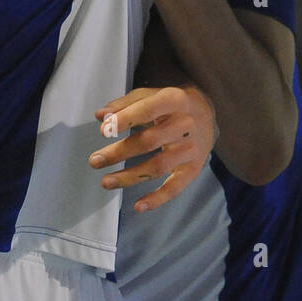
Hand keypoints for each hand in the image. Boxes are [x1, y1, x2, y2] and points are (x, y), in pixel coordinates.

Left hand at [89, 85, 216, 211]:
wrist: (206, 112)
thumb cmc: (171, 103)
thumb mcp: (151, 94)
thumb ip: (125, 104)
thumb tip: (100, 116)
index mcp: (175, 99)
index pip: (148, 109)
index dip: (125, 120)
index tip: (104, 131)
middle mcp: (186, 124)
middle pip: (150, 141)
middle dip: (119, 152)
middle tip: (95, 160)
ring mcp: (192, 148)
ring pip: (158, 166)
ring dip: (130, 176)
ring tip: (106, 181)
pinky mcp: (194, 168)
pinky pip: (176, 187)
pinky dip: (157, 199)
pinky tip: (138, 206)